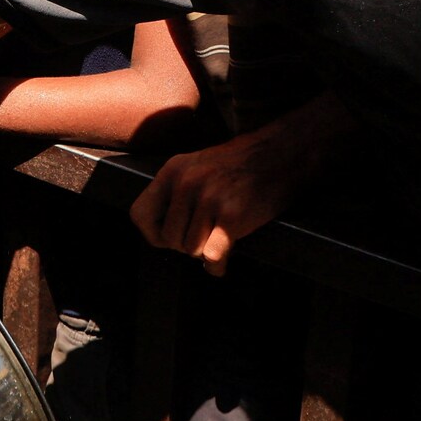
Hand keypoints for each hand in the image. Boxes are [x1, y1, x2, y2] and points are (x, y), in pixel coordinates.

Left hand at [130, 108, 334, 274]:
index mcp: (173, 170)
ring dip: (205, 252)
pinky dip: (217, 265)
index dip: (153, 233)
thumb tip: (159, 234)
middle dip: (186, 244)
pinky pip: (212, 257)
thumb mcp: (197, 165)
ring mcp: (209, 199)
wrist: (281, 155)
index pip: (139, 215)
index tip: (169, 237)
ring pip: (190, 249)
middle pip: (169, 238)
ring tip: (218, 238)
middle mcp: (187, 183)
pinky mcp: (232, 216)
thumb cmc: (241, 165)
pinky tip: (223, 259)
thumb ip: (176, 192)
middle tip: (204, 237)